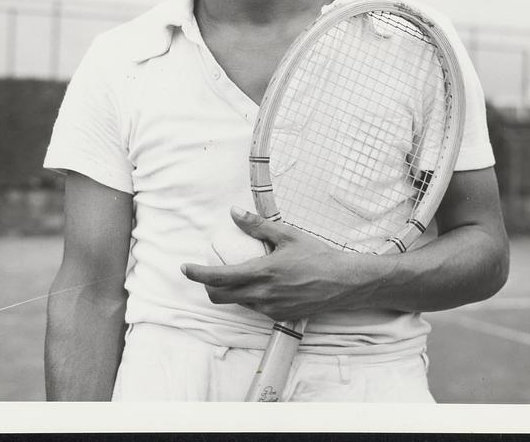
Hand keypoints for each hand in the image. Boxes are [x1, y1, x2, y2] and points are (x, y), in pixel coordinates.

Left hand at [181, 206, 356, 320]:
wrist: (343, 282)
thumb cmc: (318, 256)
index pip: (219, 278)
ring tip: (241, 273)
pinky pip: (254, 308)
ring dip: (231, 291)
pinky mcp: (279, 316)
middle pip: (220, 297)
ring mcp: (270, 309)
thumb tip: (234, 212)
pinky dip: (249, 296)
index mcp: (262, 273)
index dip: (198, 274)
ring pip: (237, 303)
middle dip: (209, 286)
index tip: (185, 268)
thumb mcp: (287, 235)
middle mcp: (262, 295)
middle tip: (209, 272)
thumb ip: (258, 225)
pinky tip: (261, 283)